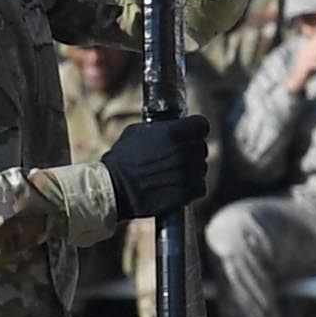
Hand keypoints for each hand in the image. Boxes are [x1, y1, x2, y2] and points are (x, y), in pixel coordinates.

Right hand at [96, 113, 212, 219]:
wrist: (113, 189)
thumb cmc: (121, 160)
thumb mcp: (135, 132)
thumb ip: (159, 129)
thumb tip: (168, 128)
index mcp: (174, 132)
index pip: (201, 125)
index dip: (195, 129)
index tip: (188, 134)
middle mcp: (185, 151)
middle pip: (201, 146)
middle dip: (190, 150)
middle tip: (173, 157)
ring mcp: (189, 172)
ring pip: (201, 167)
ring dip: (190, 170)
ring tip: (170, 174)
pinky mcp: (188, 191)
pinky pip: (199, 187)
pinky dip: (190, 188)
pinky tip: (175, 187)